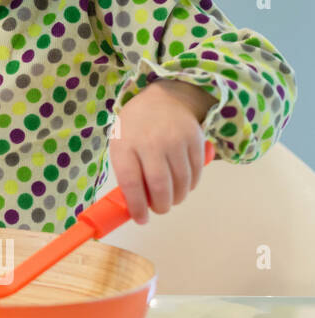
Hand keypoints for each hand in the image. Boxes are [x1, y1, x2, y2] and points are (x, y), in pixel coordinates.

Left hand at [108, 80, 212, 223]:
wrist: (164, 98)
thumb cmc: (136, 127)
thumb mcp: (121, 143)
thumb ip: (126, 171)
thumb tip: (134, 205)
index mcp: (125, 144)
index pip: (131, 182)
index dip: (137, 206)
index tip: (141, 219)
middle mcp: (150, 142)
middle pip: (159, 185)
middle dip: (161, 205)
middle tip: (160, 209)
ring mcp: (175, 140)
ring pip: (181, 182)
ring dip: (177, 197)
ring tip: (172, 198)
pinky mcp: (195, 140)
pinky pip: (196, 172)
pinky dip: (191, 185)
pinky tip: (183, 185)